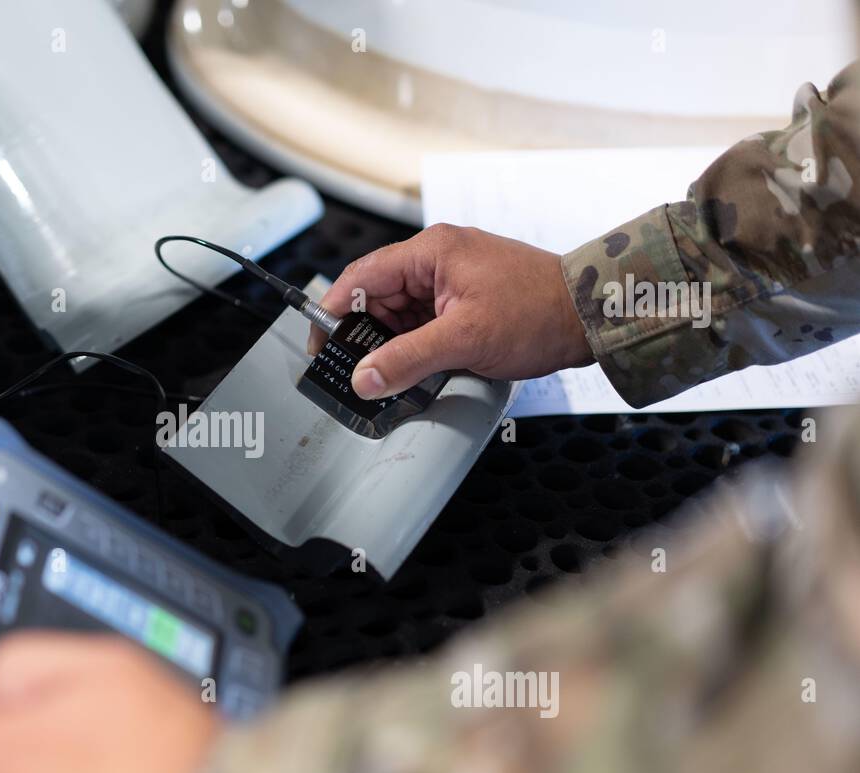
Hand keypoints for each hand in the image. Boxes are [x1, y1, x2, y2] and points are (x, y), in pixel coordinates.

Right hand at [308, 224, 592, 398]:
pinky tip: (416, 372)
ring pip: (401, 314)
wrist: (595, 314)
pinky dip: (416, 347)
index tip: (321, 346)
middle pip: (378, 298)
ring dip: (393, 346)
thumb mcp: (464, 340)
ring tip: (389, 378)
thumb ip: (406, 359)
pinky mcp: (466, 299)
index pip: (362, 277)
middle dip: (365, 336)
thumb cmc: (539, 312)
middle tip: (354, 374)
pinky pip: (425, 323)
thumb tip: (362, 378)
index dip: (334, 312)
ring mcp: (452, 279)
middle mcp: (438, 258)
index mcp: (431, 251)